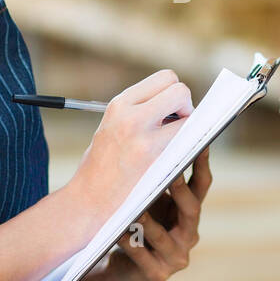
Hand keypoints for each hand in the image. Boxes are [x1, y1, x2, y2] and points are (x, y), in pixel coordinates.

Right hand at [65, 70, 193, 243]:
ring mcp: (143, 136)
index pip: (165, 78)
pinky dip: (191, 145)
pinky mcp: (154, 158)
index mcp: (119, 104)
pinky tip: (182, 156)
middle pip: (180, 88)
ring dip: (191, 125)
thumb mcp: (111, 128)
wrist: (88, 202)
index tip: (170, 112)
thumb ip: (137, 113)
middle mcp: (130, 114)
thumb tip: (174, 106)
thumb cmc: (100, 168)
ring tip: (180, 142)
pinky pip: (188, 138)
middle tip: (179, 126)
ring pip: (189, 113)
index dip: (173, 93)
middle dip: (186, 105)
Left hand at [99, 145, 211, 280]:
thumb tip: (152, 139)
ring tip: (135, 208)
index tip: (199, 142)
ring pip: (162, 236)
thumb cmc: (134, 223)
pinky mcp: (158, 273)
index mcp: (189, 213)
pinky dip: (130, 242)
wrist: (116, 263)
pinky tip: (118, 231)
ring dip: (148, 221)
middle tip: (170, 173)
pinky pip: (142, 256)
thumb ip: (154, 179)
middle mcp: (189, 235)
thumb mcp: (148, 199)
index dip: (201, 164)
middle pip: (191, 210)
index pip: (201, 186)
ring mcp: (176, 257)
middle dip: (179, 190)